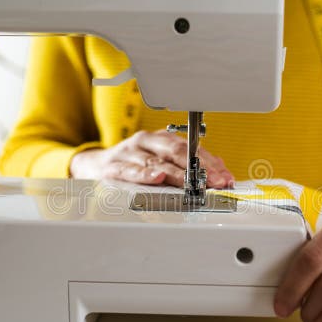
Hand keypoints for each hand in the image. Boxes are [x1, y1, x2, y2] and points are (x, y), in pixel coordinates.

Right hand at [69, 130, 234, 187]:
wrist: (97, 165)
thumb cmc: (134, 164)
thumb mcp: (162, 161)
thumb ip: (190, 167)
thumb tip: (220, 175)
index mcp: (162, 139)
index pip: (191, 148)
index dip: (210, 163)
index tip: (224, 178)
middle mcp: (147, 142)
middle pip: (177, 152)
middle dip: (198, 169)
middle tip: (214, 183)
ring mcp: (130, 152)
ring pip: (157, 161)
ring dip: (177, 175)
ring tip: (193, 183)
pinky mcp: (114, 165)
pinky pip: (131, 170)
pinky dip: (145, 174)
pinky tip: (156, 178)